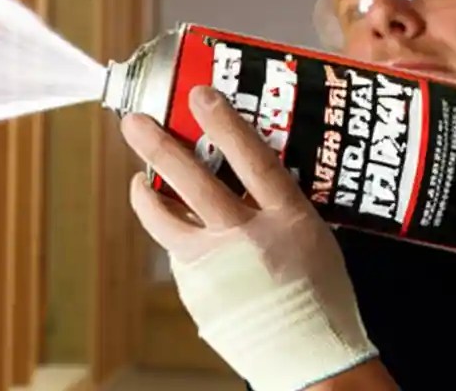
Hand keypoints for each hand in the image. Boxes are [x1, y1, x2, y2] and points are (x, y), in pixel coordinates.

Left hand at [123, 85, 380, 390]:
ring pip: (163, 219)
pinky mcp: (195, 291)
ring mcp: (215, 267)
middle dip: (158, 145)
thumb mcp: (313, 235)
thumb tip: (238, 164)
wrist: (310, 361)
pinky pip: (177, 252)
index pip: (252, 159)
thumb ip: (276, 202)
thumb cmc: (321, 297)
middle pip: (192, 181)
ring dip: (145, 193)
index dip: (224, 122)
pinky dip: (177, 237)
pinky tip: (185, 234)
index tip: (200, 94)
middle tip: (134, 121)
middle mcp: (246, 240)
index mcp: (287, 220)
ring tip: (139, 178)